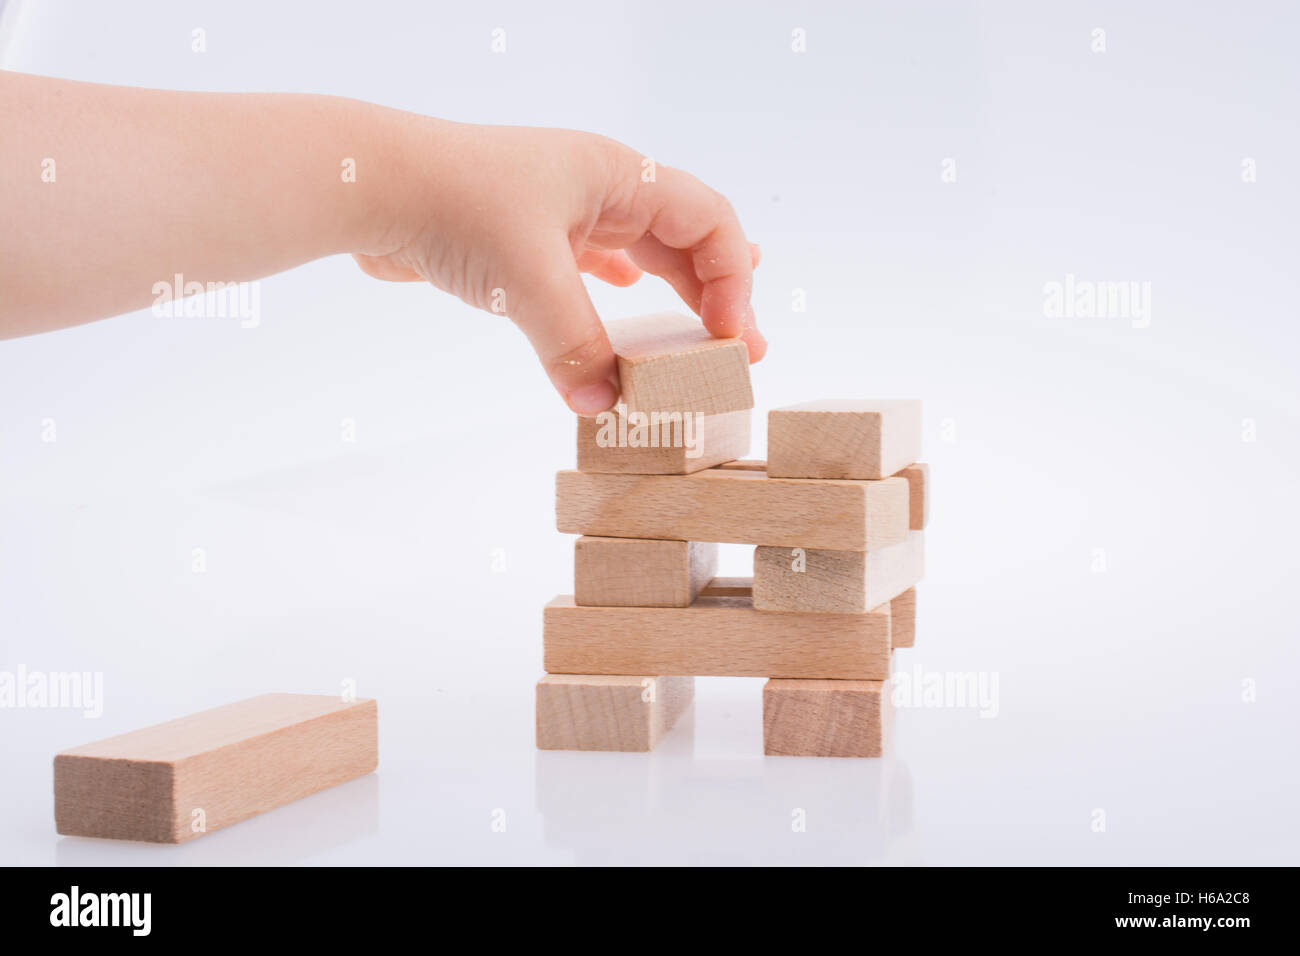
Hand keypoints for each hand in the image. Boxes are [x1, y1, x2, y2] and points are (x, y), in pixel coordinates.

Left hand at [351, 121, 764, 414]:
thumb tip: (601, 407)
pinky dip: (617, 300)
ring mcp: (563, 214)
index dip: (732, 279)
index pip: (707, 221)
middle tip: (741, 353)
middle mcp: (599, 189)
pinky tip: (627, 316)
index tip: (726, 337)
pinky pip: (592, 272)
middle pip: (682, 241)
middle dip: (717, 295)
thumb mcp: (530, 280)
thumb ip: (575, 346)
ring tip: (703, 337)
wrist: (372, 186)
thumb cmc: (457, 204)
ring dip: (672, 299)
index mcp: (618, 175)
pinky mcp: (527, 243)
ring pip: (639, 257)